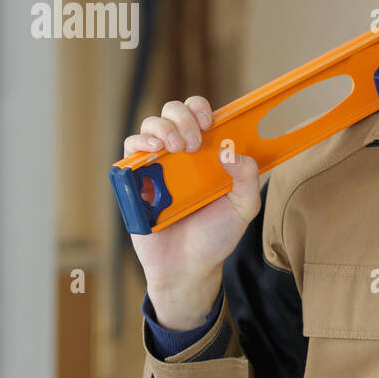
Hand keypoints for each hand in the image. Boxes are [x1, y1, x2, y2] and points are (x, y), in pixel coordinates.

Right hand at [123, 95, 260, 329]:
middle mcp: (181, 154)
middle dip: (183, 116)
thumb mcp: (243, 207)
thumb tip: (231, 150)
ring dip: (162, 127)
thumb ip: (248, 177)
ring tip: (174, 147)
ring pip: (151, 124)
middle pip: (173, 112)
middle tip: (193, 142)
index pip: (200, 115)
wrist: (188, 267)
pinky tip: (154, 150)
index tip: (210, 123)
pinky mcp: (135, 181)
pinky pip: (130, 150)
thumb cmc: (216, 235)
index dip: (201, 110)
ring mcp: (157, 165)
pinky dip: (140, 143)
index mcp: (208, 154)